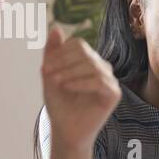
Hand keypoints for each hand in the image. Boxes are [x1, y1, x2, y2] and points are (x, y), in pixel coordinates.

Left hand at [41, 24, 119, 152]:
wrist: (65, 130)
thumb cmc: (59, 105)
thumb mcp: (51, 75)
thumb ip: (52, 52)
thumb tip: (56, 28)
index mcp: (88, 62)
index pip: (78, 45)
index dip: (60, 53)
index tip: (44, 68)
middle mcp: (102, 68)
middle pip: (85, 53)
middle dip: (63, 63)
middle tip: (48, 76)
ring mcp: (110, 81)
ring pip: (92, 66)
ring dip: (70, 73)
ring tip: (56, 83)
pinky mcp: (114, 94)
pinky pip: (99, 80)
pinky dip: (81, 83)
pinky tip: (68, 88)